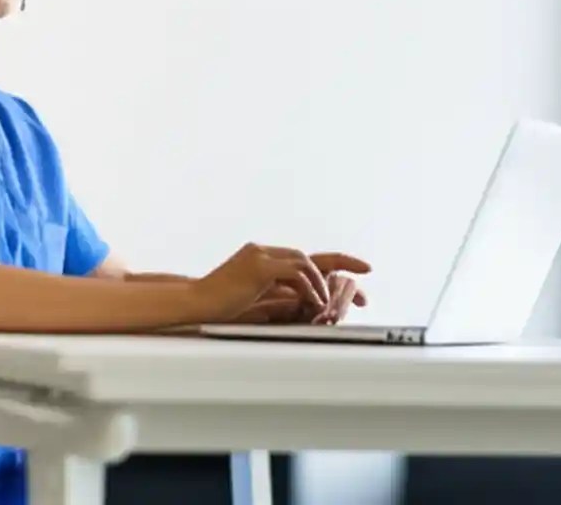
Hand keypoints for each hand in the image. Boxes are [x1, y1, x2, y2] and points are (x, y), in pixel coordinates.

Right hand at [194, 243, 366, 323]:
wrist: (194, 305)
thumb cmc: (221, 308)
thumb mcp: (258, 303)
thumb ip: (281, 298)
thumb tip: (308, 306)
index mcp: (265, 260)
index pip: (304, 260)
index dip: (332, 266)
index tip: (358, 274)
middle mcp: (265, 252)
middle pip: (312, 257)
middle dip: (342, 268)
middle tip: (365, 284)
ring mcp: (261, 256)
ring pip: (306, 262)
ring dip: (322, 285)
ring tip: (328, 305)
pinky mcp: (258, 266)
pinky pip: (295, 272)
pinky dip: (309, 287)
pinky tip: (314, 303)